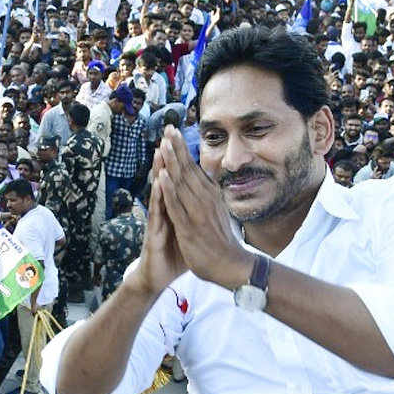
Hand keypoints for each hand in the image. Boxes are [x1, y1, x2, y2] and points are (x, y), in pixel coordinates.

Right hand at [130, 143, 186, 295]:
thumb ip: (193, 214)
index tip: (183, 136)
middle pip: (167, 177)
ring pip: (160, 189)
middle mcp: (165, 209)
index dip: (180, 158)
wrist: (156, 276)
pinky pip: (158, 210)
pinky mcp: (154, 230)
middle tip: (169, 131)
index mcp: (176, 207)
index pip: (177, 178)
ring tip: (162, 147)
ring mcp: (158, 218)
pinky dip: (159, 194)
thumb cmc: (173, 253)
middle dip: (169, 154)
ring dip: (160, 168)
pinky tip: (159, 180)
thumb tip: (207, 200)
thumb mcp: (188, 230)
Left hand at [153, 127, 247, 288]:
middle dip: (176, 148)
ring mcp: (196, 212)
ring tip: (163, 143)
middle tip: (167, 128)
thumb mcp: (218, 210)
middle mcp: (204, 199)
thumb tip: (207, 176)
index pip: (193, 167)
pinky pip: (176, 205)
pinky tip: (161, 176)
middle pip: (186, 169)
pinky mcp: (189, 227)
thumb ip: (210, 193)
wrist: (231, 265)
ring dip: (171, 162)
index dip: (182, 149)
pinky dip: (169, 189)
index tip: (173, 132)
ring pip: (181, 182)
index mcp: (209, 195)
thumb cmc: (222, 240)